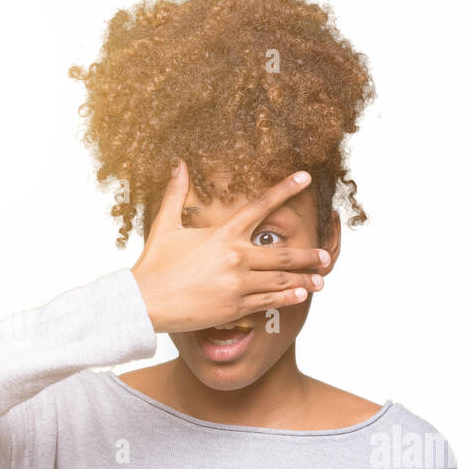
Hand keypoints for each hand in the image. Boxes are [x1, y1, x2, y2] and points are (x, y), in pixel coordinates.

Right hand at [130, 162, 329, 333]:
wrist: (143, 302)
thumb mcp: (165, 224)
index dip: (285, 188)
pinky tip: (302, 295)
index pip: (260, 205)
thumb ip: (176, 193)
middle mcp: (235, 256)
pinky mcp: (235, 306)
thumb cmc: (154, 264)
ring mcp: (238, 283)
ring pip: (281, 280)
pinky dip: (288, 297)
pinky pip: (269, 301)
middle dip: (307, 255)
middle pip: (282, 253)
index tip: (305, 177)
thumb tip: (179, 163)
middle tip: (324, 256)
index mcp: (222, 233)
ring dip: (304, 279)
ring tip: (321, 280)